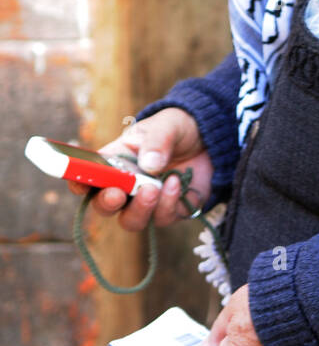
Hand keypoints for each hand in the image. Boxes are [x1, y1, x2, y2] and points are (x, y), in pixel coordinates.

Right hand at [65, 108, 212, 231]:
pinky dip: (168, 204)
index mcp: (115, 161)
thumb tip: (149, 165)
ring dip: (140, 208)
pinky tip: (178, 182)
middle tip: (118, 193)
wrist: (213, 139)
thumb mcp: (168, 124)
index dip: (78, 183)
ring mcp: (147, 201)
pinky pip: (162, 219)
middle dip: (107, 203)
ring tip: (155, 187)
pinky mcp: (169, 211)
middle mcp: (126, 185)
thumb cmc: (178, 128)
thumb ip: (158, 141)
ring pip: (131, 221)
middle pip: (104, 206)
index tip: (80, 184)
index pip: (86, 177)